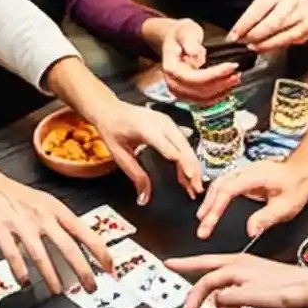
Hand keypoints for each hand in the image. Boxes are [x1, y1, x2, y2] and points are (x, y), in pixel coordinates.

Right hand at [0, 176, 110, 293]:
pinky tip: (25, 282)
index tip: (109, 267)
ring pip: (41, 255)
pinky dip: (21, 272)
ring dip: (52, 276)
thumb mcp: (45, 204)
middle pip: (68, 247)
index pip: (85, 232)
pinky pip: (13, 256)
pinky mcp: (1, 232)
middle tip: (90, 286)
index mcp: (56, 210)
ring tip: (58, 291)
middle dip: (82, 270)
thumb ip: (62, 224)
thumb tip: (81, 246)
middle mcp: (42, 217)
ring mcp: (21, 225)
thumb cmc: (16, 197)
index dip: (100, 251)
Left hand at [86, 99, 203, 202]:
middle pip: (183, 147)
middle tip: (197, 190)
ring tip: (195, 187)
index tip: (190, 177)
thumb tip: (144, 198)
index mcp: (146, 127)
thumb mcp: (119, 154)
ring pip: (186, 146)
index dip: (181, 161)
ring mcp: (168, 123)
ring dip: (193, 166)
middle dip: (192, 169)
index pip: (168, 146)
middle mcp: (162, 123)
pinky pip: (183, 144)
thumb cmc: (112, 129)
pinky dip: (187, 160)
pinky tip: (188, 175)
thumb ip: (135, 175)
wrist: (111, 109)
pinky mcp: (171, 126)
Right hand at [161, 18, 240, 104]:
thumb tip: (195, 54)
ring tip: (236, 79)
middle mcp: (173, 84)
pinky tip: (228, 86)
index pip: (194, 78)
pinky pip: (204, 101)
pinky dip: (218, 95)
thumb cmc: (181, 34)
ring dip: (221, 91)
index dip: (214, 74)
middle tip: (237, 73)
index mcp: (171, 69)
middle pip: (200, 92)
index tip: (231, 66)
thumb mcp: (186, 31)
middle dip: (221, 84)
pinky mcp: (188, 95)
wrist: (174, 40)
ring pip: (203, 99)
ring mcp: (180, 92)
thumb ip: (190, 41)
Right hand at [167, 253, 307, 307]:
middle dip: (188, 268)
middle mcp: (239, 263)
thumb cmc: (286, 289)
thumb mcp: (251, 296)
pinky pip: (231, 283)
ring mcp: (249, 268)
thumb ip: (228, 298)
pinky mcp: (257, 276)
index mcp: (235, 266)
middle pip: (206, 266)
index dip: (193, 298)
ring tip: (200, 297)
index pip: (205, 282)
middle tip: (172, 266)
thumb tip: (215, 300)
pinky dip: (224, 293)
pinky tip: (227, 303)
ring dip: (208, 286)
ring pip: (219, 275)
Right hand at [195, 158, 307, 238]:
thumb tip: (250, 230)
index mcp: (254, 177)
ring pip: (219, 184)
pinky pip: (224, 185)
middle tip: (202, 228)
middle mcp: (246, 172)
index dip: (215, 207)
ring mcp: (244, 172)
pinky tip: (212, 207)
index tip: (208, 223)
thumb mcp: (286, 206)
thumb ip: (266, 218)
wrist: (303, 170)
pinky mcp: (244, 177)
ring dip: (209, 202)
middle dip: (207, 207)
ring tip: (203, 220)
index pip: (228, 190)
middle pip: (218, 186)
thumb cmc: (297, 185)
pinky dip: (215, 196)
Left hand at [229, 0, 307, 52]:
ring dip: (265, 44)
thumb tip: (235, 35)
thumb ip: (251, 18)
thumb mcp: (264, 5)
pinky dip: (275, 47)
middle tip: (242, 43)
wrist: (307, 11)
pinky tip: (265, 49)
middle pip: (270, 23)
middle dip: (254, 35)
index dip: (243, 25)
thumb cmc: (278, 9)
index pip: (257, 10)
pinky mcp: (307, 30)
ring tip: (252, 48)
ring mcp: (300, 17)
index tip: (232, 37)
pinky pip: (290, 41)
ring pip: (281, 34)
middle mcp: (289, 3)